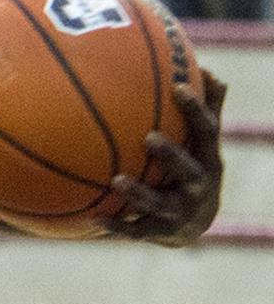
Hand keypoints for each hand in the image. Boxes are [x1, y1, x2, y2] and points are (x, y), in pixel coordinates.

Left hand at [110, 69, 226, 245]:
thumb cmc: (191, 168)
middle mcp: (199, 186)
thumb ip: (206, 110)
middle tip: (149, 137)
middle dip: (172, 155)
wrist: (192, 224)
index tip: (179, 86)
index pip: (208, 131)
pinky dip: (116, 227)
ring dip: (140, 193)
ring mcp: (180, 212)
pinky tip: (93, 220)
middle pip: (189, 170)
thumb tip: (210, 70)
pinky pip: (137, 231)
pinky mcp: (160, 232)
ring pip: (161, 204)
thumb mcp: (202, 143)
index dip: (196, 110)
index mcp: (208, 159)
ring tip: (117, 180)